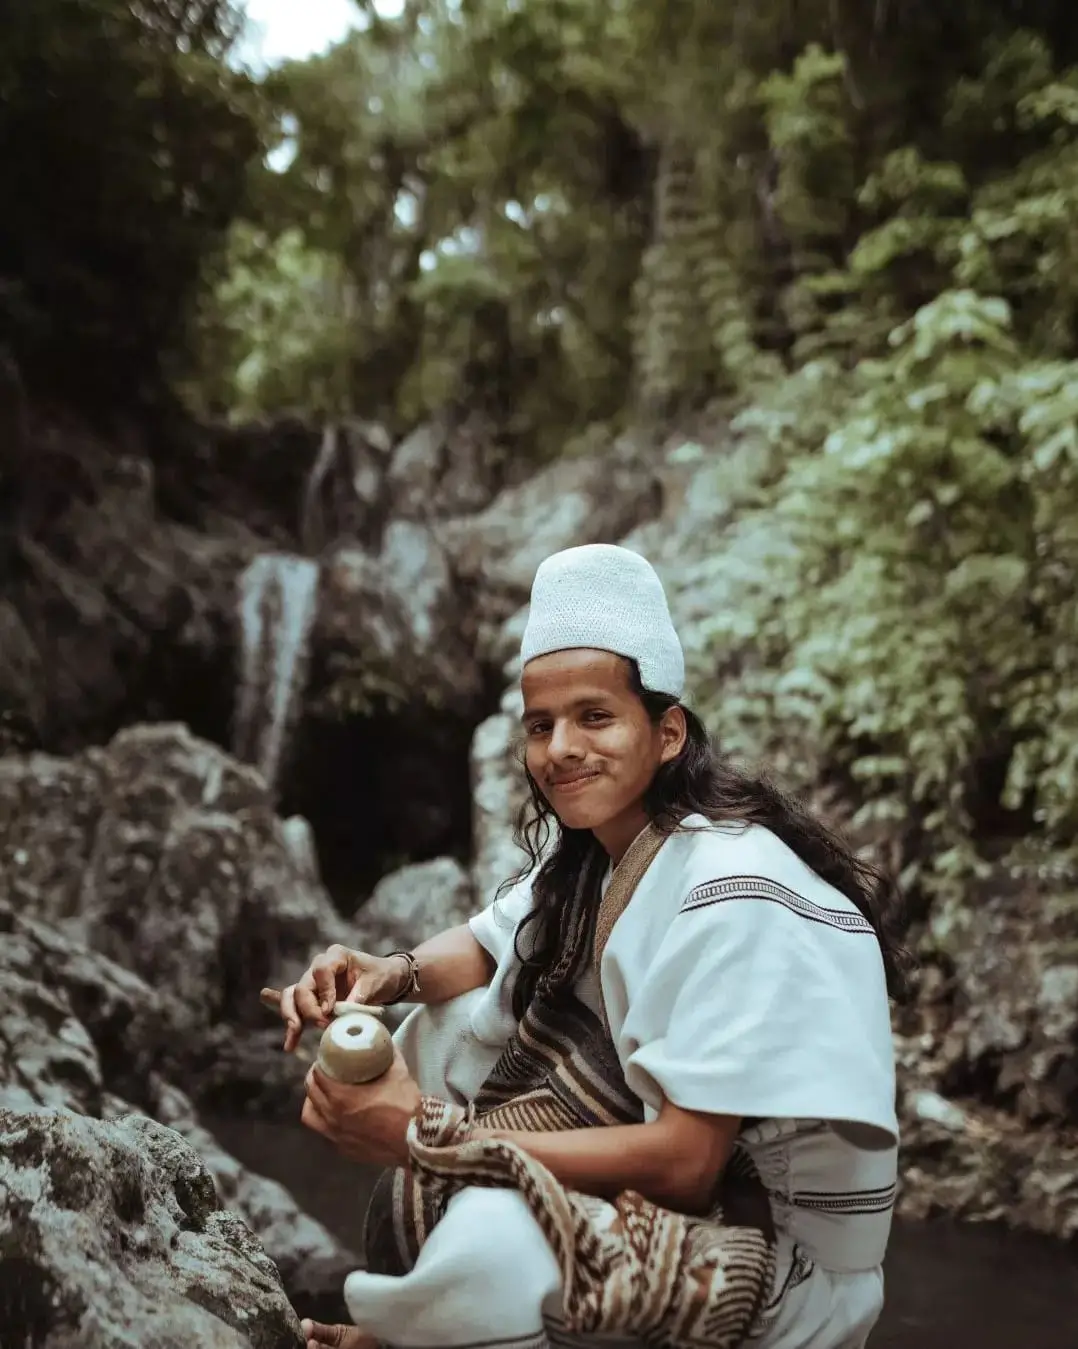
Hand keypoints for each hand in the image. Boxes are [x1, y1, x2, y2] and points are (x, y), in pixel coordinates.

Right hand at [279, 945, 405, 1051]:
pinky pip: (297, 1010)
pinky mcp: (313, 999)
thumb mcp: (374, 982)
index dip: (324, 991)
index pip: (321, 971)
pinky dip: (294, 1027)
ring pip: (292, 997)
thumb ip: (358, 995)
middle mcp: (319, 967)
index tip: (330, 1010)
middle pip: (303, 987)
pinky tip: (291, 1044)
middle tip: (321, 1025)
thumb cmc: (380, 975)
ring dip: (292, 1017)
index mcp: (336, 956)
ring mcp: (314, 983)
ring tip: (293, 1036)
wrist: (384, 978)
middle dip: (307, 1009)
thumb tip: (341, 1014)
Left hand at [300, 1046, 420, 1166]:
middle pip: (311, 1093)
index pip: (318, 1075)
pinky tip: (338, 1117)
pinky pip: (326, 1132)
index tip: (325, 1058)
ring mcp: (336, 1136)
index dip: (319, 1064)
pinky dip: (327, 1121)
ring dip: (313, 1102)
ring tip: (323, 1095)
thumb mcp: (398, 1072)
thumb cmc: (405, 1104)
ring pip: (311, 1116)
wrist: (416, 1140)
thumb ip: (389, 1053)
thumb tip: (382, 1040)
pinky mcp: (344, 1150)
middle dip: (314, 1079)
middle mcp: (332, 1117)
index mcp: (341, 1097)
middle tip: (324, 1072)